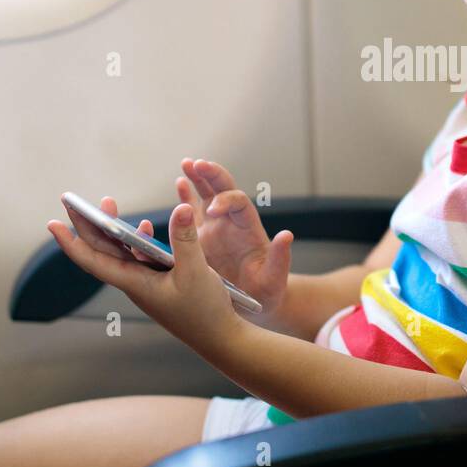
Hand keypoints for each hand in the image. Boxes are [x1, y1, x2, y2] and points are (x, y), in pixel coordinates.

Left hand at [48, 199, 240, 355]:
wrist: (220, 337)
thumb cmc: (204, 311)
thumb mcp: (195, 272)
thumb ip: (185, 239)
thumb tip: (180, 207)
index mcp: (135, 282)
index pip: (93, 260)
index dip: (71, 242)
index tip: (53, 223)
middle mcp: (135, 281)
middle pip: (103, 251)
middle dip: (88, 225)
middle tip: (73, 202)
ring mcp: (148, 282)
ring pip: (121, 252)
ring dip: (112, 230)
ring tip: (108, 205)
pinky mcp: (162, 281)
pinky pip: (142, 257)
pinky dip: (138, 239)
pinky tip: (145, 227)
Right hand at [179, 158, 292, 318]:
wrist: (253, 303)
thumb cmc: (266, 292)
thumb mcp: (274, 278)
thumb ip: (280, 258)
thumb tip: (287, 235)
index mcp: (248, 228)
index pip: (239, 203)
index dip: (226, 201)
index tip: (211, 211)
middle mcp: (232, 222)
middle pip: (224, 188)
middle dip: (211, 175)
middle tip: (197, 164)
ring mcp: (216, 227)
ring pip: (207, 194)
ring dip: (198, 177)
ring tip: (187, 163)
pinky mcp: (202, 237)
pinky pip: (193, 211)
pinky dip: (187, 195)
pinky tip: (180, 181)